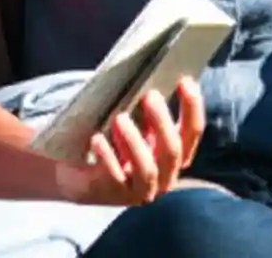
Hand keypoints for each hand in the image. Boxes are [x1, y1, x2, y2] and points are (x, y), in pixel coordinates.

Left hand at [55, 77, 205, 205]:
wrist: (78, 173)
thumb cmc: (112, 141)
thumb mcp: (134, 124)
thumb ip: (146, 110)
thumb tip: (154, 77)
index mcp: (174, 154)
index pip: (193, 132)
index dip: (192, 107)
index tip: (185, 81)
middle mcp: (164, 175)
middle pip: (173, 151)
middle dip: (163, 122)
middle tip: (150, 96)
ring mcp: (141, 189)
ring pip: (147, 168)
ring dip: (135, 142)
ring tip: (119, 119)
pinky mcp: (115, 195)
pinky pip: (115, 177)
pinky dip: (107, 156)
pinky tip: (97, 139)